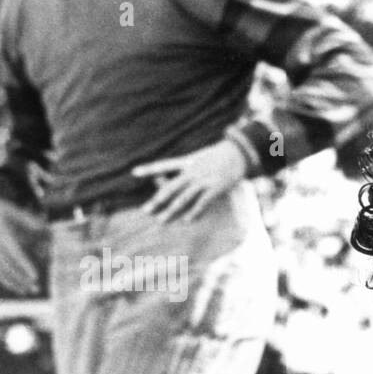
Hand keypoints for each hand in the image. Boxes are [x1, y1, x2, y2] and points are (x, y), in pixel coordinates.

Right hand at [0, 196, 45, 295]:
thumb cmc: (4, 212)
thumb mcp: (17, 212)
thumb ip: (33, 223)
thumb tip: (51, 233)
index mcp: (0, 232)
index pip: (13, 252)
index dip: (24, 265)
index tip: (35, 276)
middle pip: (6, 264)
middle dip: (21, 277)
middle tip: (37, 288)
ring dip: (14, 282)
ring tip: (29, 291)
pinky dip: (5, 281)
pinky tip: (18, 289)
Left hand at [133, 139, 248, 222]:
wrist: (238, 152)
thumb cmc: (219, 156)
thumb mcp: (201, 157)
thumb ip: (189, 167)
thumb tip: (179, 177)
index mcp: (187, 161)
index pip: (164, 164)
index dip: (149, 168)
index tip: (134, 172)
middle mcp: (192, 171)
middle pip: (171, 187)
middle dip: (158, 200)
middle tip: (147, 210)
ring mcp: (203, 180)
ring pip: (183, 197)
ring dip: (172, 210)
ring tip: (162, 220)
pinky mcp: (215, 188)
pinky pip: (202, 202)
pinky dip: (194, 212)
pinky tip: (187, 220)